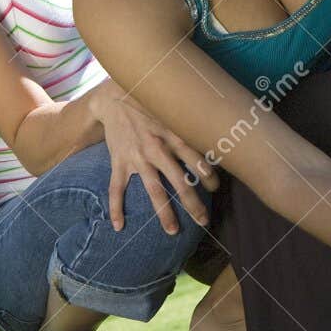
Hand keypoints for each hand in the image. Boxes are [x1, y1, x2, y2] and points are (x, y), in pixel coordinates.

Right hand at [92, 82, 218, 233]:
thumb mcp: (172, 111)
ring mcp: (137, 157)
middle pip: (179, 181)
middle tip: (203, 221)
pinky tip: (118, 226)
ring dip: (164, 212)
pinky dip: (115, 208)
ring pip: (153, 190)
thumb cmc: (149, 106)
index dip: (208, 176)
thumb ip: (189, 126)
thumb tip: (216, 137)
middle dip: (192, 203)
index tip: (215, 189)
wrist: (113, 99)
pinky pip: (116, 188)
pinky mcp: (119, 161)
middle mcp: (156, 148)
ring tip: (173, 231)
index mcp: (172, 135)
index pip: (197, 160)